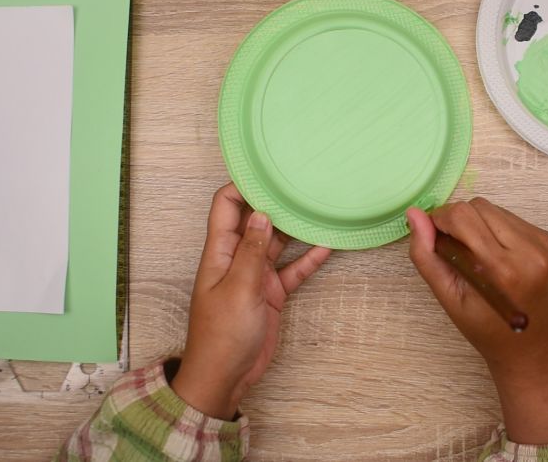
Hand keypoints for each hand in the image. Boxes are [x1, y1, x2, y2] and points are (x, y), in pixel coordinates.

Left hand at [171, 183, 331, 419]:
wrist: (224, 376)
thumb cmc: (222, 335)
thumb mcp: (239, 289)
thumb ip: (252, 252)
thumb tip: (261, 214)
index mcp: (220, 252)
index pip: (225, 207)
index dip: (241, 186)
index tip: (266, 171)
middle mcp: (237, 258)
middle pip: (255, 220)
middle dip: (274, 202)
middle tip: (300, 182)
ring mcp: (255, 275)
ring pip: (277, 243)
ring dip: (295, 229)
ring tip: (318, 208)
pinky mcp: (271, 293)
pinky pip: (292, 270)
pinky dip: (308, 259)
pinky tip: (327, 246)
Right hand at [406, 198, 547, 443]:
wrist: (532, 348)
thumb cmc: (486, 330)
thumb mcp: (448, 299)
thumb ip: (426, 256)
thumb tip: (414, 214)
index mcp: (502, 270)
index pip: (462, 216)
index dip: (440, 220)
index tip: (435, 238)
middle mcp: (528, 251)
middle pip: (478, 206)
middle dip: (457, 221)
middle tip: (453, 250)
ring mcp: (541, 244)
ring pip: (494, 208)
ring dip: (476, 223)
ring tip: (476, 255)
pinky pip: (510, 217)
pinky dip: (494, 228)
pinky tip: (494, 254)